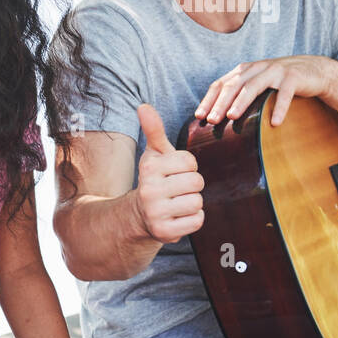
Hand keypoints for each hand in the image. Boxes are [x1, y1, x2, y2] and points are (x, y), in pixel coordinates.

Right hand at [133, 103, 203, 243]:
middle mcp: (149, 190)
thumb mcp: (154, 155)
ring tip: (178, 203)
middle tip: (177, 190)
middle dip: (192, 185)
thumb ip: (153, 130)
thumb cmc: (154, 179)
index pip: (189, 161)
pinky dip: (193, 219)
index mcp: (149, 167)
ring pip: (197, 202)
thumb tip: (143, 106)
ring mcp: (156, 212)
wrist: (139, 215)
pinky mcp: (165, 231)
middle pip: (196, 182)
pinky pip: (197, 220)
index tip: (174, 172)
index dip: (187, 167)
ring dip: (193, 203)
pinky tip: (179, 216)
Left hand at [195, 55, 337, 126]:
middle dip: (220, 103)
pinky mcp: (294, 77)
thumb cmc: (280, 82)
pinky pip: (284, 94)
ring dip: (241, 103)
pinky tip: (274, 123)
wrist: (315, 71)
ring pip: (254, 86)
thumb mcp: (258, 84)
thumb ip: (240, 93)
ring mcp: (276, 71)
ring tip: (232, 117)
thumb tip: (218, 116)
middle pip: (234, 85)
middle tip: (212, 120)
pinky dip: (279, 108)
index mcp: (245, 70)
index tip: (199, 116)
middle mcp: (258, 68)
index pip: (221, 83)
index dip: (209, 99)